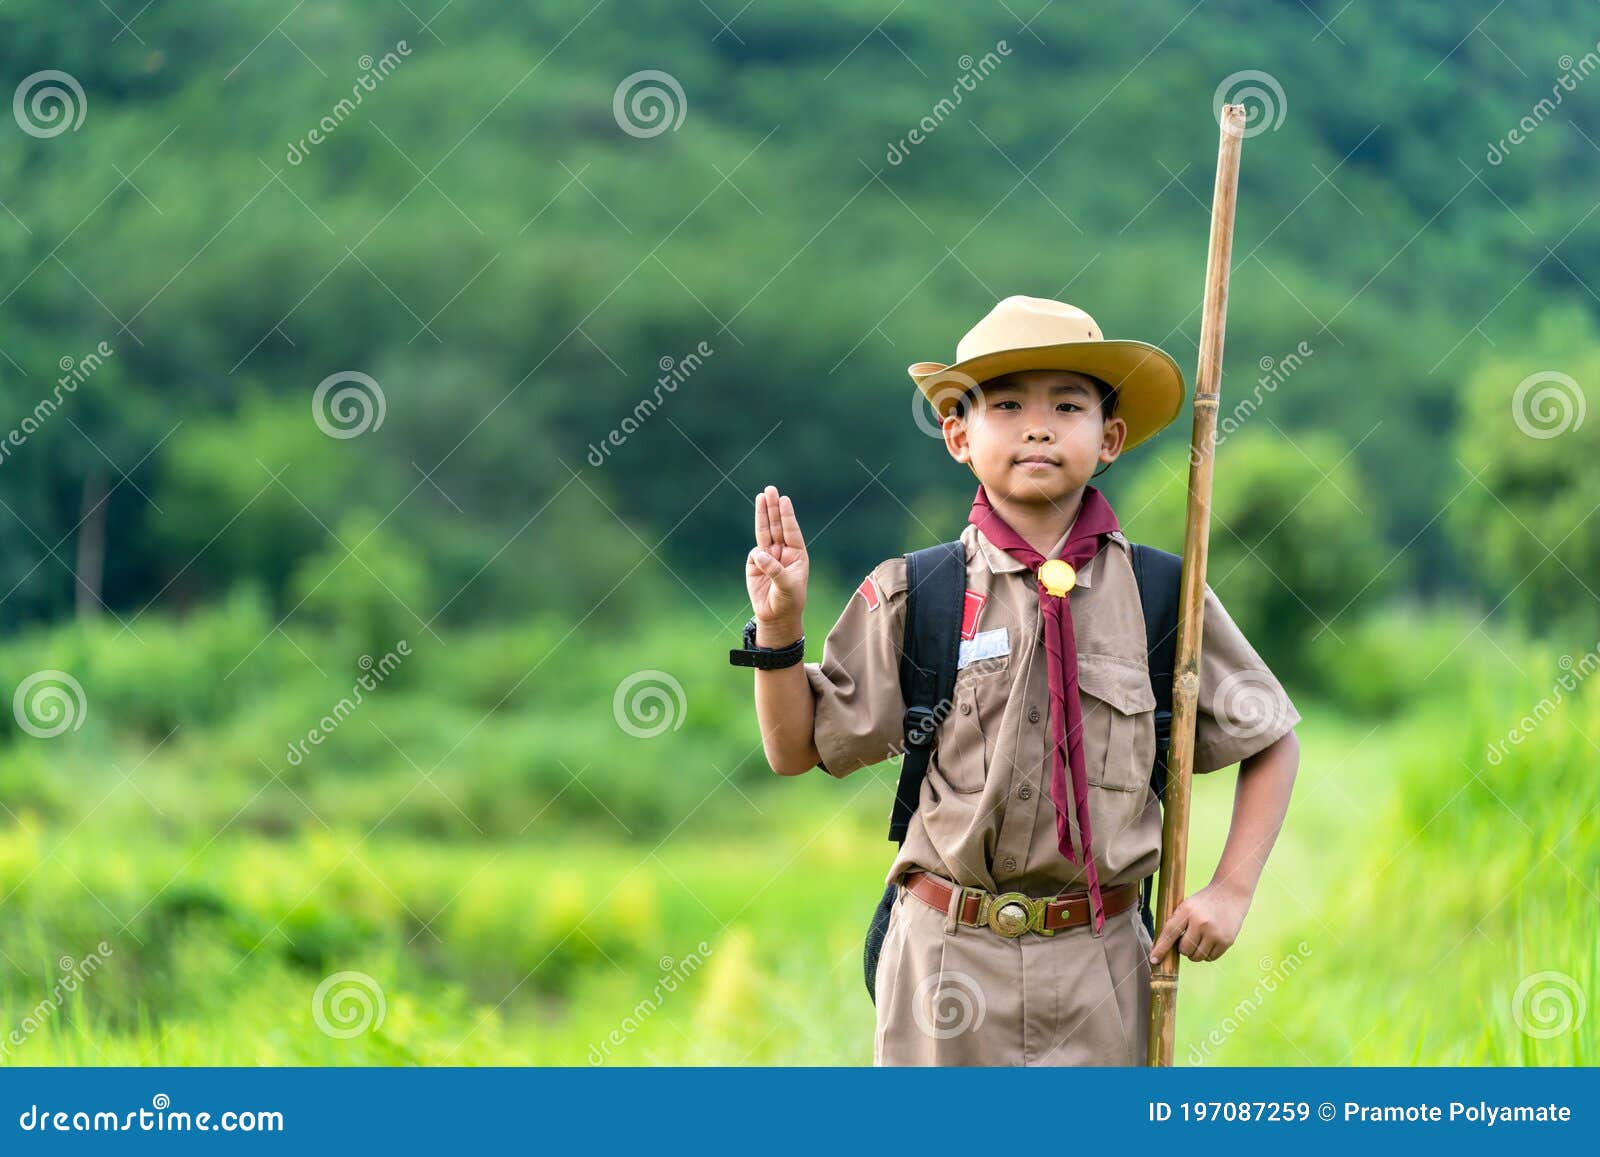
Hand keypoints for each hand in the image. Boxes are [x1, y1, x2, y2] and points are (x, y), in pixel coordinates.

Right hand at [747, 485, 808, 637]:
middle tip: (771, 489)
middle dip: (774, 508)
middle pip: (777, 525)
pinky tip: (761, 566)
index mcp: (797, 554)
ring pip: (764, 531)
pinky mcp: (754, 563)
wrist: (775, 616)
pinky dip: (756, 555)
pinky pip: (754, 553)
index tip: (784, 499)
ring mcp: (768, 556)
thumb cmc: (788, 600)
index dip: (787, 515)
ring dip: (762, 514)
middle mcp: (783, 551)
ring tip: (761, 496)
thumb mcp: (786, 586)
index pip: (791, 530)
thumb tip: (758, 552)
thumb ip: (774, 569)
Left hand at [1148, 881, 1249, 963]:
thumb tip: (1163, 948)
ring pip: (1197, 957)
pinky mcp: (1226, 941)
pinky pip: (1210, 958)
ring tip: (1199, 938)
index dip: (1161, 948)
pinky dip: (1206, 954)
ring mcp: (1215, 933)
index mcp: (1187, 910)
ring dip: (1194, 953)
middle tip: (1189, 936)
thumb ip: (1176, 922)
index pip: (1169, 933)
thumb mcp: (1187, 905)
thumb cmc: (1203, 902)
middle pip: (1184, 950)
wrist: (1231, 894)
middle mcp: (1201, 922)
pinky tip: (1209, 941)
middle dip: (1183, 947)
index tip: (1153, 960)